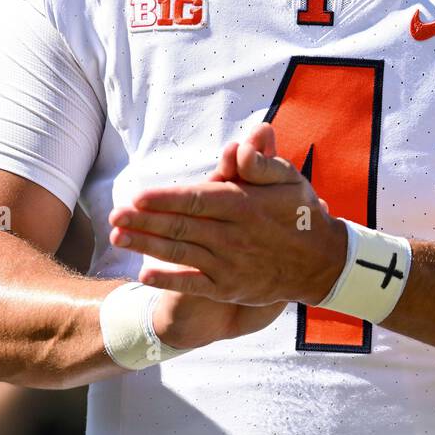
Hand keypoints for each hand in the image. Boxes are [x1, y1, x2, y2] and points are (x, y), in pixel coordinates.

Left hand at [109, 122, 346, 309]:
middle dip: (143, 222)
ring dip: (146, 246)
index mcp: (244, 205)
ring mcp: (229, 265)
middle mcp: (233, 236)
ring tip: (118, 238)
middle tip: (113, 217)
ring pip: (180, 254)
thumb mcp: (287, 178)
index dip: (164, 199)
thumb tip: (238, 145)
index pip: (196, 200)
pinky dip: (168, 280)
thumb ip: (260, 161)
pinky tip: (143, 273)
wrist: (321, 263)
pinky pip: (193, 284)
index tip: (137, 196)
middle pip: (180, 227)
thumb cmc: (299, 212)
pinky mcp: (228, 288)